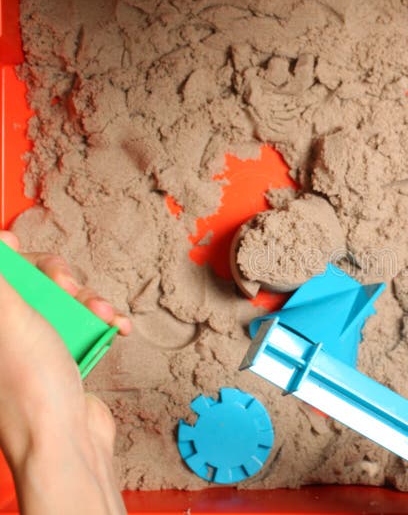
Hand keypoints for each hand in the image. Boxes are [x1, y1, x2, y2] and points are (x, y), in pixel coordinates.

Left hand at [0, 231, 125, 513]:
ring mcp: (33, 347)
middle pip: (30, 283)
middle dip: (59, 278)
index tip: (17, 244)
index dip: (11, 257)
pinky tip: (118, 328)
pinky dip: (105, 324)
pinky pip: (84, 327)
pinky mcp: (62, 359)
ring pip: (63, 303)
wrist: (66, 442)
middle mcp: (4, 334)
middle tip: (68, 286)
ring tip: (104, 315)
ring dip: (90, 302)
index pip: (0, 275)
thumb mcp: (9, 316)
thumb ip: (1, 277)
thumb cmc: (30, 386)